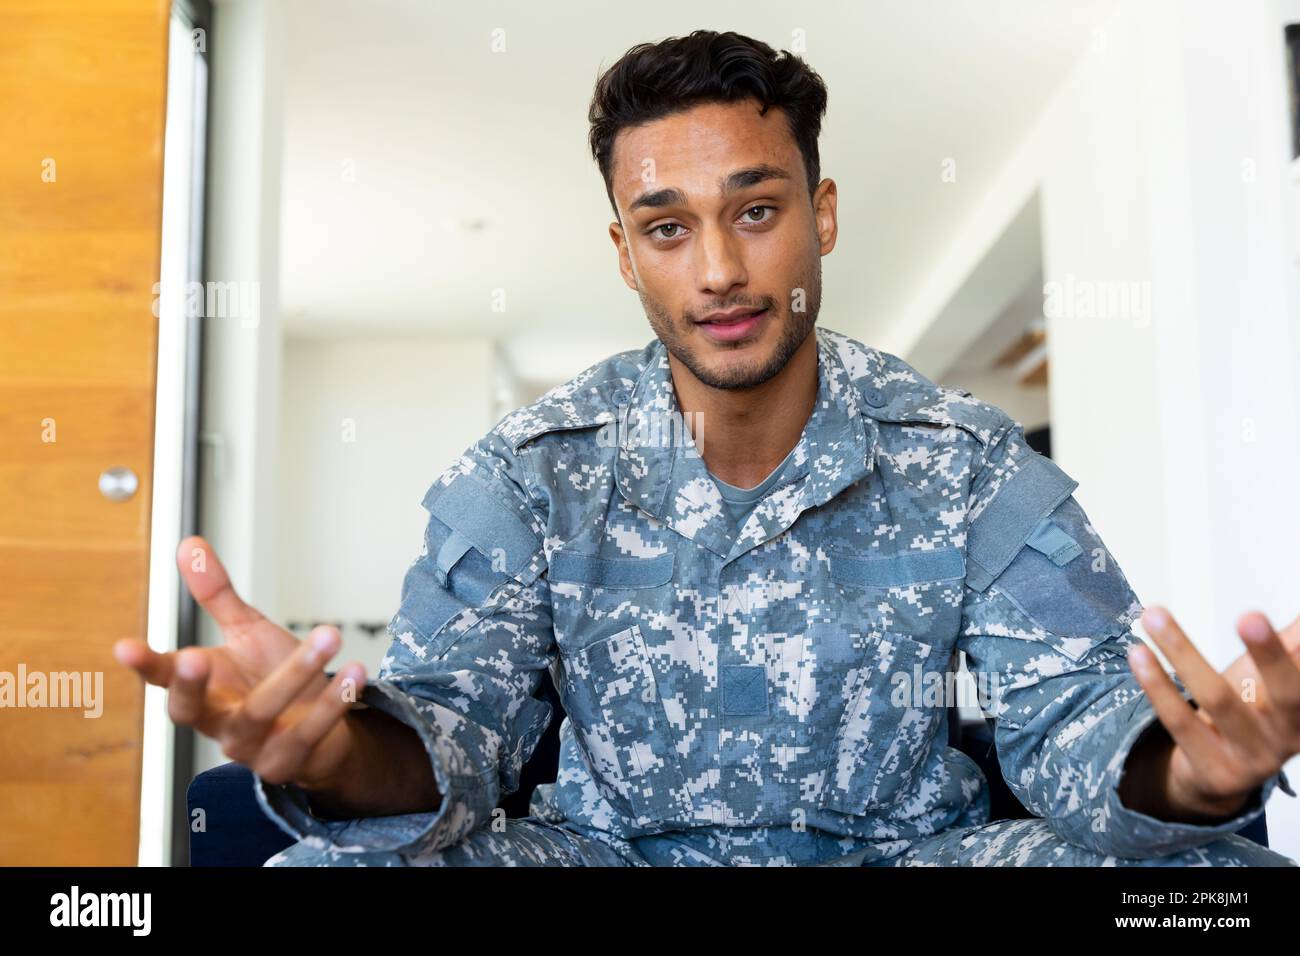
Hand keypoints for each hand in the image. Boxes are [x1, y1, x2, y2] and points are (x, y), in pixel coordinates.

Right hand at [114, 535, 367, 789]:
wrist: (321, 730)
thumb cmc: (272, 677)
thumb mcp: (245, 632)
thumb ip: (217, 595)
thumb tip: (189, 543)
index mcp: (201, 690)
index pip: (163, 679)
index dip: (144, 665)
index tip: (123, 647)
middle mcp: (217, 722)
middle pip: (192, 710)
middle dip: (193, 685)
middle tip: (197, 656)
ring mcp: (249, 748)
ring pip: (261, 713)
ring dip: (296, 673)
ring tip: (329, 634)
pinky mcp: (287, 763)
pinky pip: (308, 734)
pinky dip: (334, 703)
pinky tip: (355, 674)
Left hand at [1124, 605, 1299, 820]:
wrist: (1222, 775)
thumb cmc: (1251, 711)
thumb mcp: (1275, 678)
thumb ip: (1292, 643)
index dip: (1287, 653)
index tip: (1268, 617)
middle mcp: (1289, 736)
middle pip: (1286, 694)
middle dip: (1269, 654)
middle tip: (1250, 617)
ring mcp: (1252, 757)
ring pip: (1217, 699)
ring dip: (1183, 652)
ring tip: (1154, 616)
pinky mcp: (1214, 770)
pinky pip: (1179, 721)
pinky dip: (1157, 685)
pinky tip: (1138, 654)